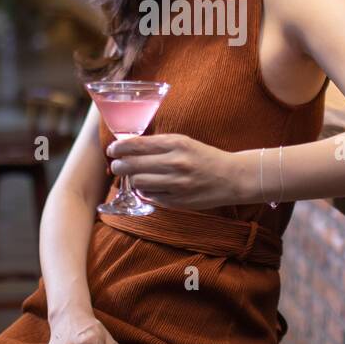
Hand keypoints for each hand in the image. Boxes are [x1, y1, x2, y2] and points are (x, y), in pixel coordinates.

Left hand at [106, 133, 250, 209]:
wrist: (232, 177)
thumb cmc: (205, 157)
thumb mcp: (184, 142)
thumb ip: (159, 145)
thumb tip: (129, 148)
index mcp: (177, 143)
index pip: (138, 145)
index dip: (120, 147)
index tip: (112, 149)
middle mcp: (176, 163)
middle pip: (134, 165)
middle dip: (120, 165)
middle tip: (117, 165)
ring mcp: (177, 184)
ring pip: (139, 182)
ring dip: (132, 180)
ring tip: (133, 177)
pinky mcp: (178, 201)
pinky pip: (151, 196)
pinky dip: (146, 192)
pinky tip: (149, 187)